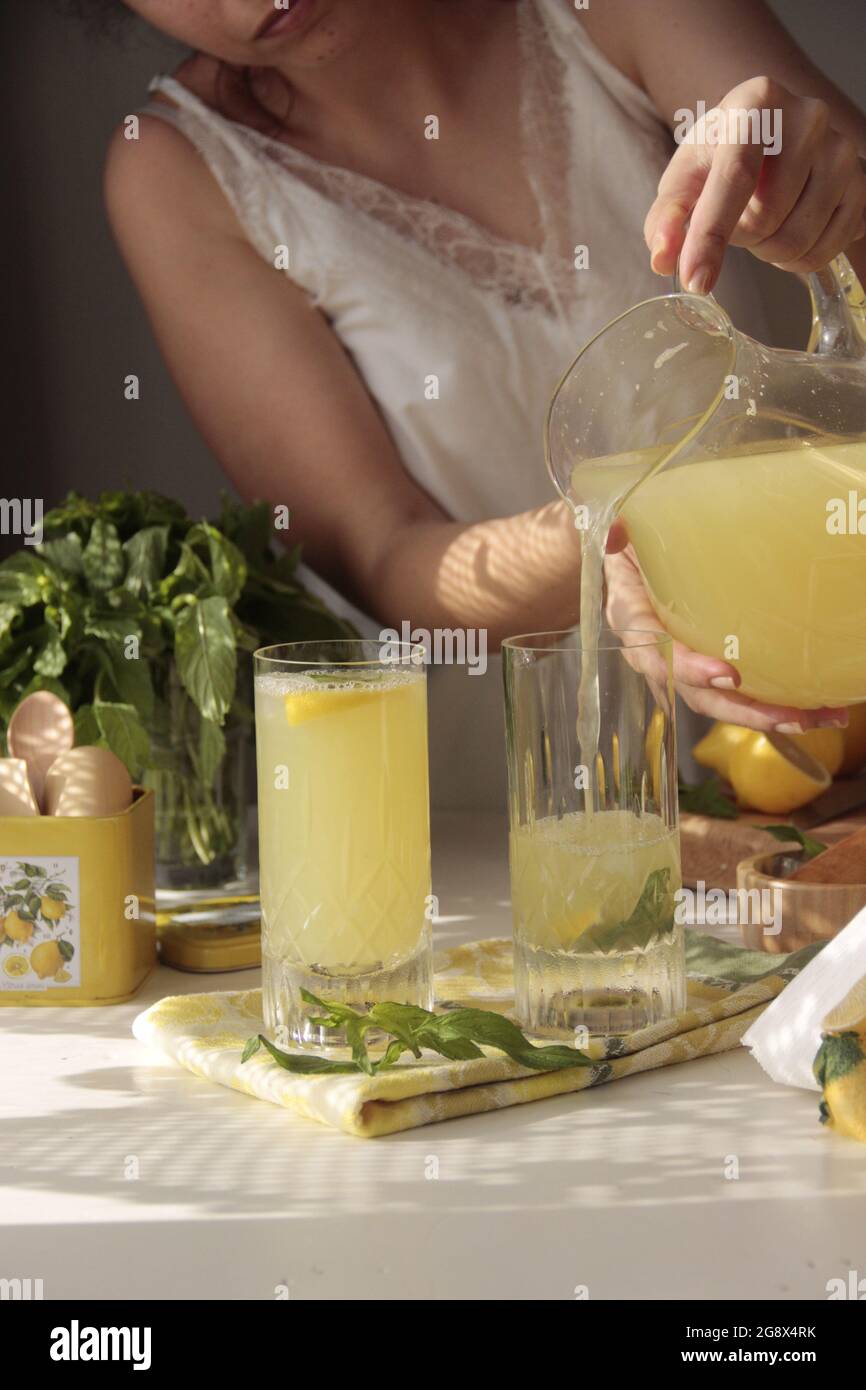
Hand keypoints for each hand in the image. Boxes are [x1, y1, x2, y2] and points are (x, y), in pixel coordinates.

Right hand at [603, 533, 847, 732]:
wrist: (624, 566)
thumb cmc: (629, 549)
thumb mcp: (621, 536)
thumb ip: (617, 534)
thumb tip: (614, 535)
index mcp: (632, 620)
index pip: (656, 654)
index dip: (688, 670)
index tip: (728, 675)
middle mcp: (654, 653)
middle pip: (695, 694)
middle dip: (742, 711)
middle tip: (788, 716)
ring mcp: (678, 665)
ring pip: (717, 701)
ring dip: (763, 715)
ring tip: (809, 718)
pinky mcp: (702, 667)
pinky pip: (730, 695)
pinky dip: (767, 705)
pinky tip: (808, 710)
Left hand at [645, 76, 865, 292]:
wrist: (770, 140)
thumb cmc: (722, 157)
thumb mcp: (686, 179)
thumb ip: (667, 217)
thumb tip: (664, 258)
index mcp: (757, 102)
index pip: (735, 177)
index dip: (711, 235)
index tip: (695, 281)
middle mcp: (808, 117)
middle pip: (766, 218)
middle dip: (742, 236)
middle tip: (739, 217)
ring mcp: (842, 150)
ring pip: (796, 241)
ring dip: (769, 250)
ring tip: (765, 221)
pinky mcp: (862, 185)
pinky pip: (824, 252)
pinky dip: (798, 257)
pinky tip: (790, 228)